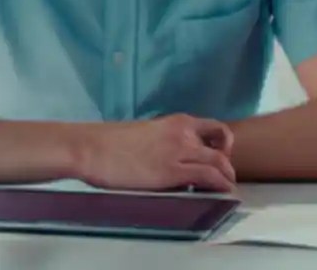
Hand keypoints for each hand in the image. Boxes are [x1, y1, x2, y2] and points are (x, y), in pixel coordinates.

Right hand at [78, 114, 236, 192]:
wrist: (90, 148)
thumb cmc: (108, 143)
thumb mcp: (144, 134)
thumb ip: (162, 142)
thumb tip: (168, 157)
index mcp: (174, 122)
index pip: (214, 128)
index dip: (222, 144)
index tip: (219, 156)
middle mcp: (182, 133)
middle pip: (221, 148)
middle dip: (227, 166)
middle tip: (223, 180)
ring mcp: (179, 151)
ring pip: (219, 163)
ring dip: (227, 179)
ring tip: (226, 191)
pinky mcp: (171, 171)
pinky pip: (208, 177)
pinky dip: (220, 186)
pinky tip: (222, 195)